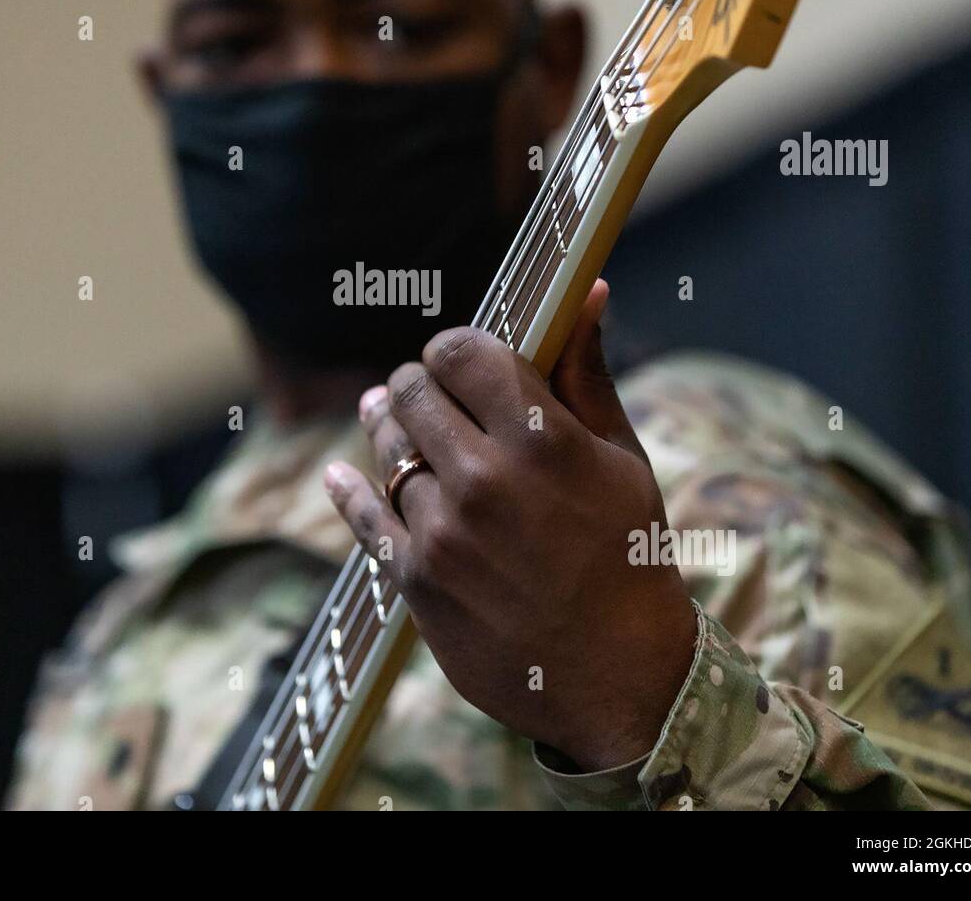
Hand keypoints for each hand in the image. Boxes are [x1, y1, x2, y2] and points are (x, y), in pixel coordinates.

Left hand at [324, 280, 695, 771]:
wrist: (621, 678)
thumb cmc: (632, 559)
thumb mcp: (623, 461)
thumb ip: (588, 375)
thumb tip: (590, 292)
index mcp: (542, 440)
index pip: (461, 352)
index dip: (453, 348)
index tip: (458, 359)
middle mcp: (484, 479)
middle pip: (414, 392)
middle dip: (418, 383)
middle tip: (422, 389)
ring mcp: (443, 533)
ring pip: (387, 450)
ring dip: (387, 427)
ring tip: (385, 414)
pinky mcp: (415, 581)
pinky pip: (364, 517)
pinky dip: (347, 489)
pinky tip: (338, 474)